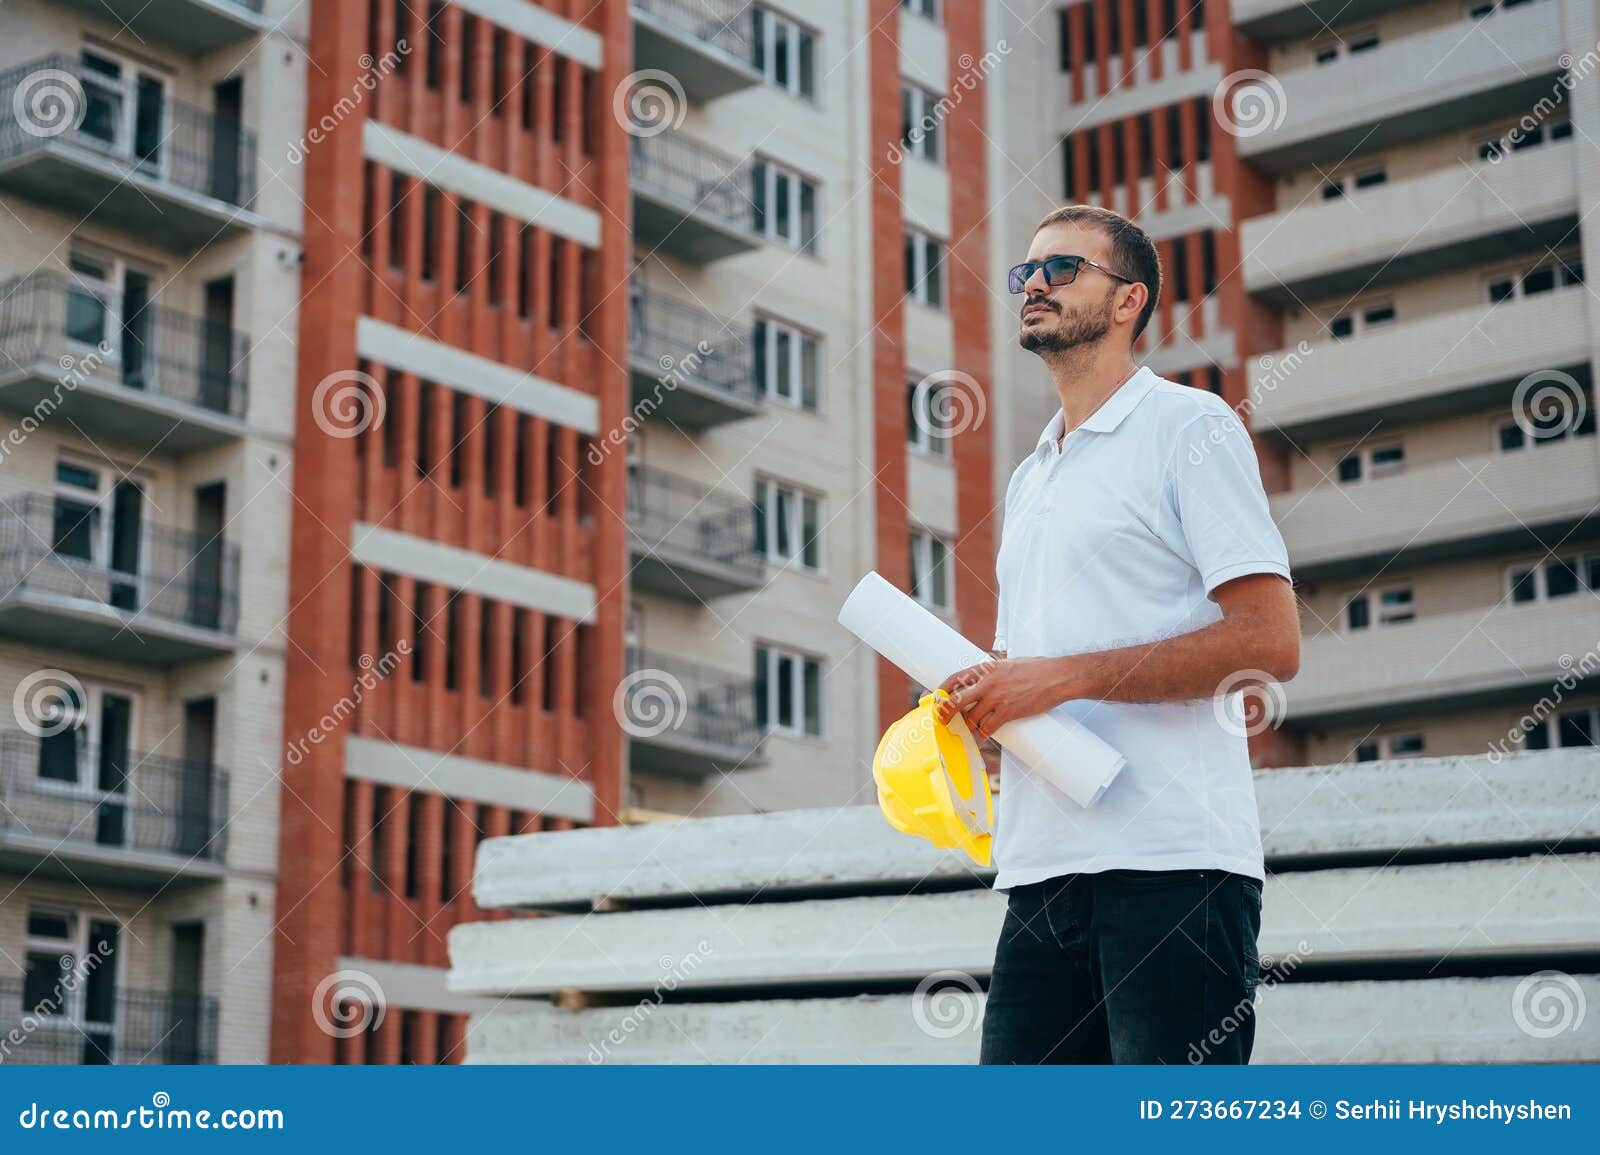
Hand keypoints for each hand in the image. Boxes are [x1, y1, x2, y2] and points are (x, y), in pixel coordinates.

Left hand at [935, 657, 1073, 739]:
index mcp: (986, 668)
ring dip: (969, 726)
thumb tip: (979, 680)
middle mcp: (988, 683)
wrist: (1057, 677)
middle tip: (942, 721)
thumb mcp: (1008, 664)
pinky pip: (988, 728)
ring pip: (972, 718)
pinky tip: (983, 734)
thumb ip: (992, 672)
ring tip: (970, 727)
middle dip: (945, 713)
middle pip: (956, 701)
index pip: (955, 678)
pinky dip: (983, 733)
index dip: (941, 690)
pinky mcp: (1009, 712)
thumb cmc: (1035, 668)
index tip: (934, 698)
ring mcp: (997, 698)